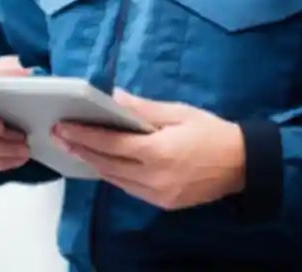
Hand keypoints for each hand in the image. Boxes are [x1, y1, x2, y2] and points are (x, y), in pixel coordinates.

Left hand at [52, 90, 245, 210]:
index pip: (110, 143)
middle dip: (80, 149)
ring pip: (115, 180)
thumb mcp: (179, 112)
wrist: (243, 165)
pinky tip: (103, 164)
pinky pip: (130, 189)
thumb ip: (144, 109)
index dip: (84, 134)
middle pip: (107, 164)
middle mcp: (154, 177)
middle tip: (58, 137)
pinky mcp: (163, 203)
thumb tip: (114, 98)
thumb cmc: (212, 132)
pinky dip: (113, 175)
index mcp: (158, 151)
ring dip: (94, 164)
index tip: (63, 126)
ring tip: (74, 149)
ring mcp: (158, 194)